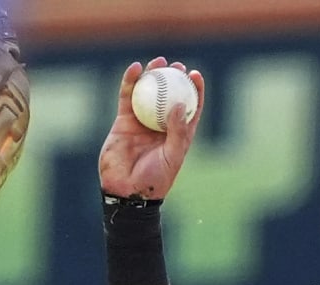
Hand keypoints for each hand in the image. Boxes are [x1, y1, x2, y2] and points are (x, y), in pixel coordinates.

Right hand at [98, 59, 204, 199]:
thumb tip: (180, 104)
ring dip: (153, 74)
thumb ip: (177, 131)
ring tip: (158, 61)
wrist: (126, 189)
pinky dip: (130, 81)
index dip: (195, 89)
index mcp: (179, 133)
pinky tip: (134, 68)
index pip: (190, 107)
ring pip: (149, 93)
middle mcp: (161, 125)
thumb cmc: (155, 178)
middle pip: (170, 95)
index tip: (195, 74)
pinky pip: (128, 97)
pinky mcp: (124, 121)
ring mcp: (142, 122)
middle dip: (174, 78)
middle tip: (176, 65)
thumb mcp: (172, 156)